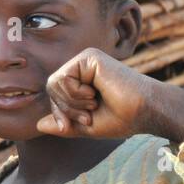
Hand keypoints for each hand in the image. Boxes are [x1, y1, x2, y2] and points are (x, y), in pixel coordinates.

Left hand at [36, 47, 183, 145]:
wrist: (145, 111)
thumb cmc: (122, 119)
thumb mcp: (85, 126)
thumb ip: (63, 124)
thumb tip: (38, 125)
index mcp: (82, 80)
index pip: (53, 94)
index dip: (59, 113)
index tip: (76, 125)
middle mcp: (82, 67)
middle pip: (51, 88)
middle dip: (65, 109)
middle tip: (89, 115)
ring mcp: (85, 60)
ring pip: (54, 83)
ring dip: (72, 102)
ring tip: (93, 104)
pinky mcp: (89, 57)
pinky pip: (63, 78)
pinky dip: (75, 93)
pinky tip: (94, 94)